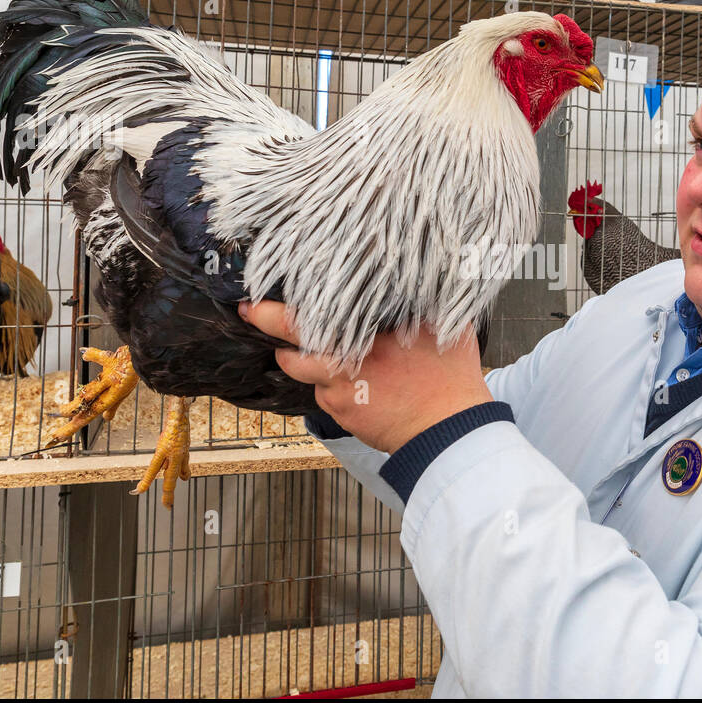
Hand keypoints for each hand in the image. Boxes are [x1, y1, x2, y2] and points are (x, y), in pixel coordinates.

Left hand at [239, 301, 493, 453]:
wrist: (450, 431)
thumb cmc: (450, 374)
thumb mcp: (443, 323)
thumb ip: (422, 298)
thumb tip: (418, 272)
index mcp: (366, 332)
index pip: (314, 310)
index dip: (280, 306)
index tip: (257, 298)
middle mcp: (346, 360)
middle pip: (293, 341)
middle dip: (271, 326)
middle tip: (251, 311)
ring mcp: (340, 391)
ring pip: (304, 371)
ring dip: (300, 361)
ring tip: (303, 353)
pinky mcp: (342, 414)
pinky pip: (326, 395)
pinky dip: (333, 386)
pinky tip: (356, 385)